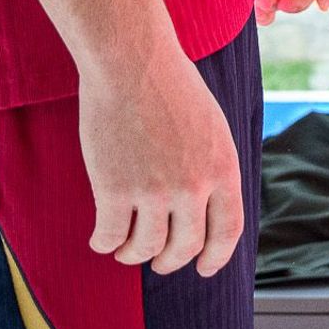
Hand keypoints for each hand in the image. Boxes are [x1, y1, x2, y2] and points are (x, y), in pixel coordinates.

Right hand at [79, 43, 246, 277]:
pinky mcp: (113, 189)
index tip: (205, 268)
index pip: (228, 230)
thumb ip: (212, 166)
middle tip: (158, 262)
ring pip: (145, 248)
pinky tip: (100, 239)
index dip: (217, 257)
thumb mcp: (211, 126)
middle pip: (186, 247)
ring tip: (125, 250)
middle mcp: (193, 186)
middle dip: (170, 262)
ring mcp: (153, 190)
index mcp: (223, 168)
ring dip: (133, 255)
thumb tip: (207, 206)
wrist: (132, 61)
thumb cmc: (169, 84)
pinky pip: (109, 235)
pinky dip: (104, 243)